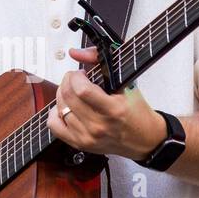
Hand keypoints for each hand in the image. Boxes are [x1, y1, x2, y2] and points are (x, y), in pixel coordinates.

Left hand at [46, 46, 166, 160]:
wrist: (144, 139)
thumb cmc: (136, 111)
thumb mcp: (126, 82)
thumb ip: (100, 61)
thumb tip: (76, 53)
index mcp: (113, 110)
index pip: (81, 90)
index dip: (76, 77)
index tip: (81, 74)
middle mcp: (98, 125)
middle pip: (67, 97)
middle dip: (68, 81)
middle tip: (76, 80)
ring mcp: (87, 137)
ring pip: (59, 109)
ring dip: (63, 95)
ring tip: (73, 93)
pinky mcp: (80, 144)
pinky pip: (54, 126)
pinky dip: (56, 114)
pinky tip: (66, 108)